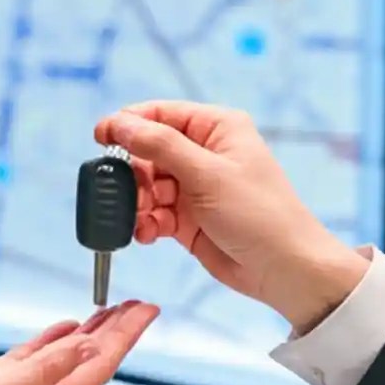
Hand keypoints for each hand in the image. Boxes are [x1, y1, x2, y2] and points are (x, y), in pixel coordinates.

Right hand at [0, 302, 158, 384]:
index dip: (127, 337)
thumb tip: (86, 345)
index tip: (148, 310)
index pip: (99, 366)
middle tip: (140, 303)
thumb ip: (46, 368)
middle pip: (92, 360)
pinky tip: (68, 326)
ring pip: (69, 355)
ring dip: (93, 332)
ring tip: (115, 309)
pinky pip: (40, 356)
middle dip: (118, 331)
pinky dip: (58, 338)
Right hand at [95, 100, 367, 331]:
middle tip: (131, 194)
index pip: (161, 114)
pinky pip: (154, 213)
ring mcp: (195, 187)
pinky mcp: (188, 219)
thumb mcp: (207, 174)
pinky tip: (150, 234)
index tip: (100, 138)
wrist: (283, 269)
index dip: (128, 124)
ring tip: (144, 219)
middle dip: (133, 174)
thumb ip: (160, 146)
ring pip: (146, 186)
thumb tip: (119, 122)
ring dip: (138, 203)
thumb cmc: (259, 214)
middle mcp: (204, 153)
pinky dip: (147, 223)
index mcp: (217, 128)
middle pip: (148, 152)